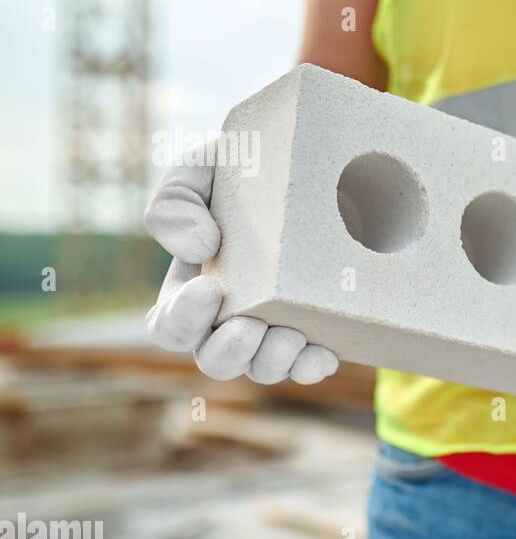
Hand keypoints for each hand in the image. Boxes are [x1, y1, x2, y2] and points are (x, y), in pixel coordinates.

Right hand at [143, 143, 338, 383]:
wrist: (314, 169)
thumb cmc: (244, 173)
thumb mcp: (199, 171)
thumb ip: (175, 202)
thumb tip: (198, 247)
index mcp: (191, 290)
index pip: (169, 327)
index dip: (182, 320)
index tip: (208, 288)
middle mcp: (228, 320)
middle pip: (216, 362)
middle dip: (232, 351)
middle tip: (253, 325)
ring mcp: (272, 331)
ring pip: (264, 369)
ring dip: (276, 361)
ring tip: (293, 334)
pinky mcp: (315, 332)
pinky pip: (310, 366)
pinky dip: (314, 365)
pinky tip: (324, 351)